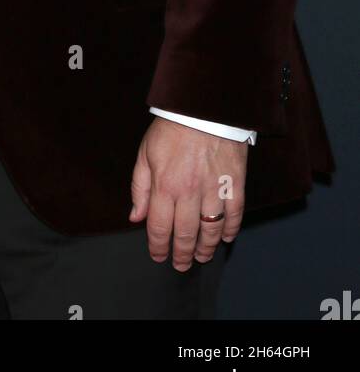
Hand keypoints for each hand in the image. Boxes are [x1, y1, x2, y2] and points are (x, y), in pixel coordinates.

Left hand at [129, 117, 246, 269]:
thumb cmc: (172, 128)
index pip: (159, 228)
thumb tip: (136, 216)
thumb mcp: (145, 153)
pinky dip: (230, 229)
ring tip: (202, 257)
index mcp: (164, 185)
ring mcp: (214, 189)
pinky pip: (234, 214)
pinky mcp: (234, 183)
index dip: (158, 247)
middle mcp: (189, 192)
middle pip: (186, 235)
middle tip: (181, 265)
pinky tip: (225, 237)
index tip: (158, 256)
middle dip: (182, 254)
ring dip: (206, 248)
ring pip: (210, 230)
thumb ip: (140, 187)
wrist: (204, 106)